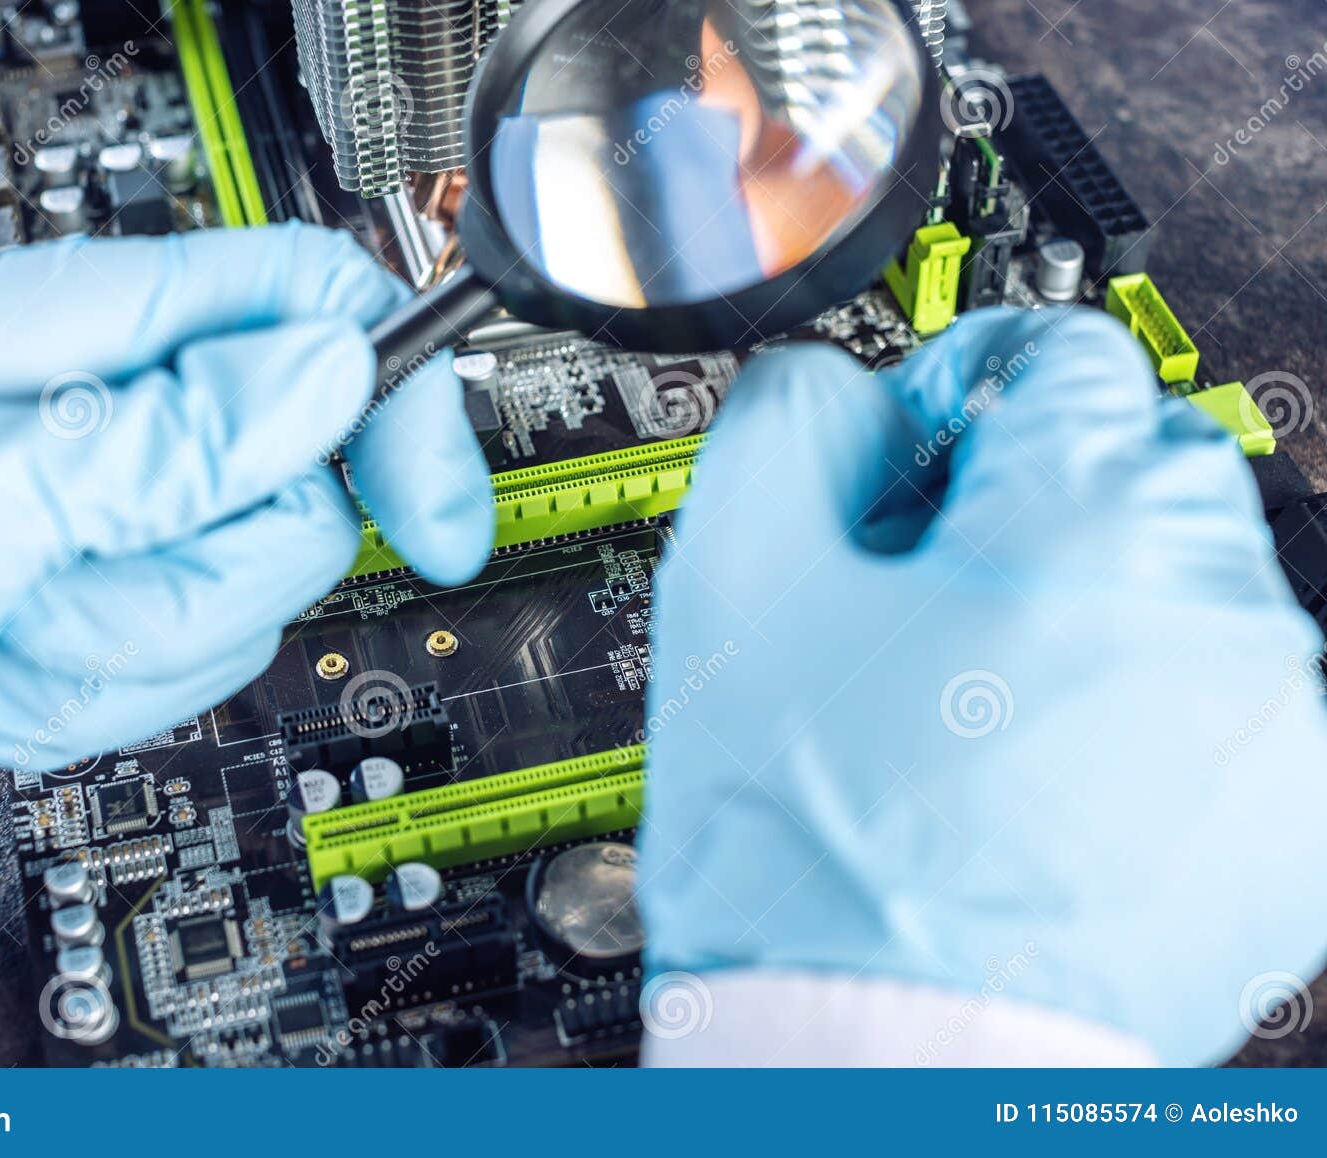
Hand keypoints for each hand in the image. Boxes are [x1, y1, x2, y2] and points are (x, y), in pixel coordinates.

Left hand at [0, 224, 492, 769]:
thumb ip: (162, 438)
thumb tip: (330, 377)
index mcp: (103, 325)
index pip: (323, 305)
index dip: (399, 400)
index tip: (428, 513)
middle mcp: (139, 404)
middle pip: (307, 487)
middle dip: (200, 570)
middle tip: (75, 573)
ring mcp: (140, 502)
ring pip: (254, 592)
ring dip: (134, 635)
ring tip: (14, 616)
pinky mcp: (132, 579)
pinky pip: (197, 653)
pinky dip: (107, 682)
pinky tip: (17, 651)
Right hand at [638, 306, 1326, 1063]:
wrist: (883, 1070)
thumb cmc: (814, 861)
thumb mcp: (734, 586)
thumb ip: (787, 424)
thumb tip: (845, 393)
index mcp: (1094, 524)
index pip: (1057, 354)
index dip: (953, 387)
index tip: (912, 452)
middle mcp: (1226, 613)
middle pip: (1131, 462)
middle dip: (1025, 496)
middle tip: (917, 590)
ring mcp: (1279, 732)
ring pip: (1178, 585)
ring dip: (1084, 601)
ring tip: (965, 706)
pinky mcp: (1293, 831)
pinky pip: (1219, 701)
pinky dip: (1137, 704)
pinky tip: (1032, 778)